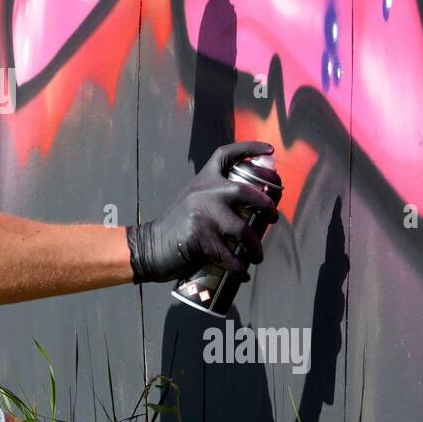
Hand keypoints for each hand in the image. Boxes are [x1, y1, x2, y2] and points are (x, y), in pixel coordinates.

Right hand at [126, 141, 279, 283]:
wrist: (149, 246)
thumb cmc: (176, 227)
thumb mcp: (193, 201)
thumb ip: (214, 198)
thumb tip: (251, 208)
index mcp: (203, 180)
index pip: (226, 154)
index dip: (250, 148)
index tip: (270, 150)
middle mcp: (203, 192)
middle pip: (245, 192)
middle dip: (265, 206)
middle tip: (273, 219)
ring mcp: (202, 213)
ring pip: (242, 230)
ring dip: (255, 248)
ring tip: (257, 257)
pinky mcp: (199, 237)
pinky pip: (229, 255)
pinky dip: (239, 268)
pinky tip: (243, 273)